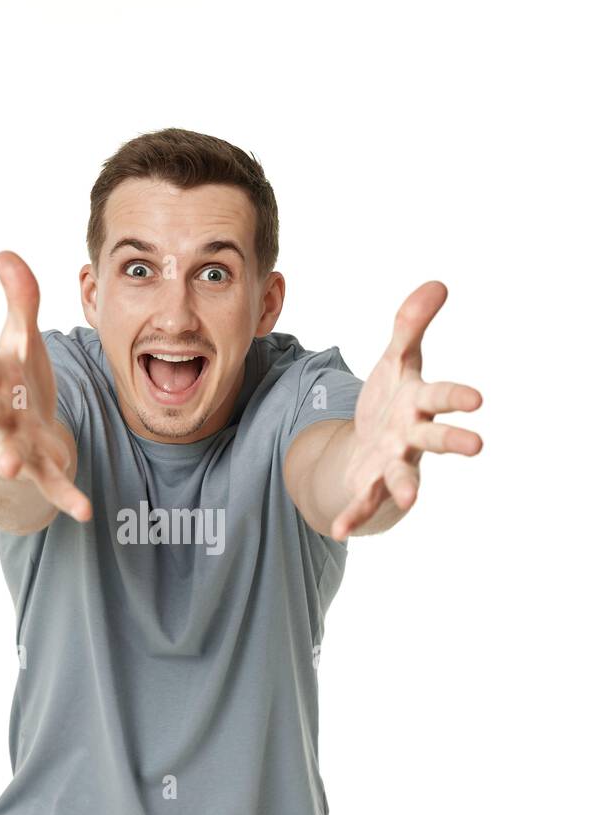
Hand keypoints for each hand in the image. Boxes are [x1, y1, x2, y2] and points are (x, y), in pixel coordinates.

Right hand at [0, 251, 92, 522]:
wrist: (17, 433)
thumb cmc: (16, 380)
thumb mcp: (20, 338)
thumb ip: (19, 299)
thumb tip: (5, 253)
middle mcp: (2, 414)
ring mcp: (18, 444)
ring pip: (13, 452)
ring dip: (11, 458)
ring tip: (9, 464)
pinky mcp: (42, 468)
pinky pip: (54, 484)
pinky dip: (67, 498)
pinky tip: (84, 511)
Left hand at [331, 282, 481, 540]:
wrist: (373, 445)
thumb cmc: (392, 399)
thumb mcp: (397, 359)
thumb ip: (411, 324)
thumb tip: (437, 283)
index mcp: (419, 403)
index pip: (440, 396)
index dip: (456, 397)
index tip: (477, 399)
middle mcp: (412, 436)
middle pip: (434, 437)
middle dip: (453, 440)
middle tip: (477, 445)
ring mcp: (393, 463)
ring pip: (403, 475)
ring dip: (407, 485)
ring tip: (412, 498)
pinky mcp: (370, 484)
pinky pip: (362, 501)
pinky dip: (353, 516)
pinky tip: (338, 531)